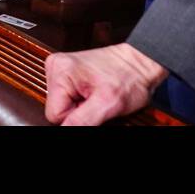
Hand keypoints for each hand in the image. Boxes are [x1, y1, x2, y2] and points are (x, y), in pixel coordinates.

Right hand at [44, 44, 168, 125]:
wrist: (139, 64)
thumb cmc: (129, 77)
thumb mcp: (108, 104)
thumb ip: (82, 121)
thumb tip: (64, 129)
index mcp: (60, 71)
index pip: (54, 115)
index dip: (76, 119)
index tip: (93, 109)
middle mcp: (56, 67)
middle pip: (58, 110)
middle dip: (78, 113)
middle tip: (97, 103)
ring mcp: (61, 70)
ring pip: (63, 106)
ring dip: (80, 108)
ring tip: (97, 97)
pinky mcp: (67, 75)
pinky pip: (68, 99)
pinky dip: (82, 102)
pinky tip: (93, 95)